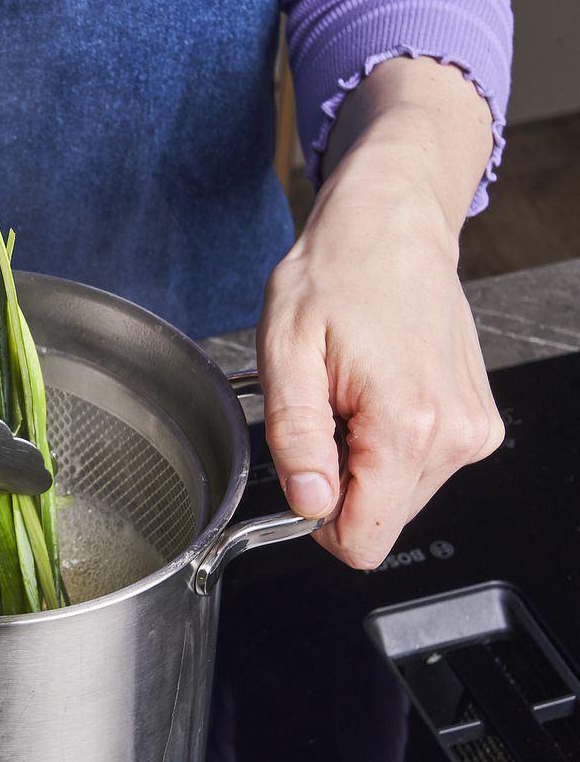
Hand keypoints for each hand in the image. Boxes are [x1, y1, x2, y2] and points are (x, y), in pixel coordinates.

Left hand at [259, 57, 503, 567]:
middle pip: (381, 517)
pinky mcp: (477, 420)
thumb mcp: (285, 351)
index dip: (319, 520)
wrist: (392, 221)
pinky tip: (375, 388)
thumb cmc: (335, 273)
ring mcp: (473, 428)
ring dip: (362, 456)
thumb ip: (296, 438)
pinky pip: (419, 465)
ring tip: (350, 389)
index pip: (366, 539)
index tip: (303, 470)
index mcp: (406, 424)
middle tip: (325, 406)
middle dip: (340, 477)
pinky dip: (387, 440)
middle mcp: (454, 434)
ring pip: (399, 494)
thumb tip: (310, 504)